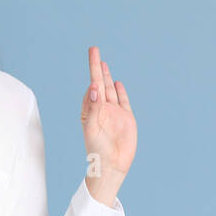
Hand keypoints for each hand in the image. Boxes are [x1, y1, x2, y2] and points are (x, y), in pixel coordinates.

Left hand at [81, 46, 136, 183]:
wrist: (112, 164)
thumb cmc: (97, 150)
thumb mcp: (92, 127)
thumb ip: (93, 108)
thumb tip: (93, 88)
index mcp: (89, 110)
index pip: (91, 87)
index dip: (91, 73)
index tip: (92, 59)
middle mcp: (101, 109)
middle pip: (99, 83)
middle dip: (96, 68)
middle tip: (94, 50)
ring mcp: (114, 113)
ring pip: (110, 90)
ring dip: (106, 76)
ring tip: (102, 63)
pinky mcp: (126, 118)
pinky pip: (123, 101)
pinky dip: (120, 92)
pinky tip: (117, 82)